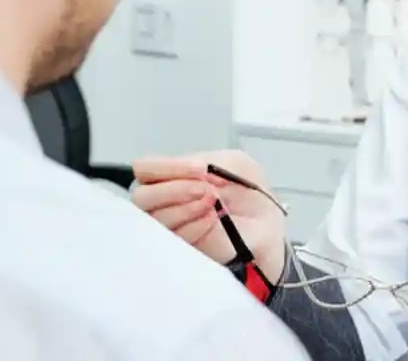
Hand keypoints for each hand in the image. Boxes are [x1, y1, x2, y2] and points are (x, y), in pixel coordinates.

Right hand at [131, 150, 286, 283]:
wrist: (266, 224)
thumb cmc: (248, 192)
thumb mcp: (232, 162)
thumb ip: (205, 160)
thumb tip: (186, 173)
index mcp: (174, 173)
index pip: (146, 168)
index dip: (167, 167)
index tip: (199, 169)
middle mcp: (165, 198)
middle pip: (141, 196)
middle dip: (175, 190)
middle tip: (205, 189)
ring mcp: (171, 224)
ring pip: (155, 218)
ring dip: (187, 208)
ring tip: (214, 204)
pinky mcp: (180, 246)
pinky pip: (174, 237)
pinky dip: (195, 226)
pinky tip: (214, 219)